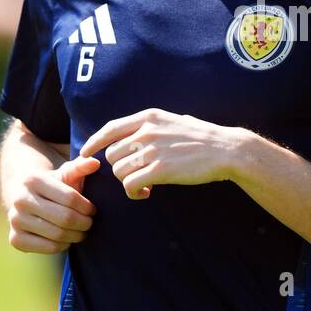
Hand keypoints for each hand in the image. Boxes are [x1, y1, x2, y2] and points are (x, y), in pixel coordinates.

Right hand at [5, 156, 98, 252]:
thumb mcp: (66, 174)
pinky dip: (63, 246)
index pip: (70, 198)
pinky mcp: (15, 239)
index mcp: (33, 180)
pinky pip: (48, 248)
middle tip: (89, 223)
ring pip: (58, 234)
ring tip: (81, 231)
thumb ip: (80, 167)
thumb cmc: (53, 187)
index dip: (87, 207)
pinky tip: (67, 239)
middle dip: (84, 223)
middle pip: (65, 218)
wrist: (27, 201)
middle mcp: (20, 200)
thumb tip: (95, 162)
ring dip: (76, 235)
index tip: (92, 210)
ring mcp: (15, 220)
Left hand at [80, 108, 246, 199]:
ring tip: (145, 185)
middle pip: (112, 155)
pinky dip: (135, 193)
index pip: (111, 128)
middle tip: (137, 176)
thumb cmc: (203, 137)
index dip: (94, 141)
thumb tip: (140, 130)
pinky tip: (147, 193)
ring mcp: (152, 150)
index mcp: (149, 117)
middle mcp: (146, 131)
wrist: (225, 150)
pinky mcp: (159, 170)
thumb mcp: (175, 120)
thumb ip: (154, 125)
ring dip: (128, 182)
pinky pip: (131, 185)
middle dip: (120, 169)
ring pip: (119, 172)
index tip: (85, 152)